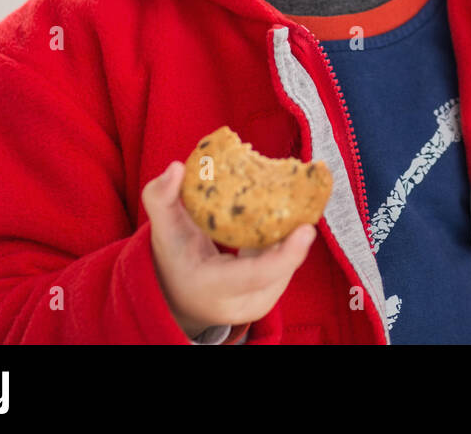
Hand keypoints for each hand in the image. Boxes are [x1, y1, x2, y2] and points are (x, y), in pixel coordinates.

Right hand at [142, 161, 316, 338]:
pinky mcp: (272, 291)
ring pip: (288, 262)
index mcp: (211, 287)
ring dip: (296, 228)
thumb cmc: (173, 257)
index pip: (254, 275)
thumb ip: (160, 198)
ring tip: (307, 189)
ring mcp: (259, 300)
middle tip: (310, 189)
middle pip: (279, 267)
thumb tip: (176, 167)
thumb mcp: (162, 231)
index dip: (285, 255)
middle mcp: (240, 302)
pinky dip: (292, 233)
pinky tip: (297, 202)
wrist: (181, 293)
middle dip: (297, 232)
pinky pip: (289, 260)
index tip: (307, 229)